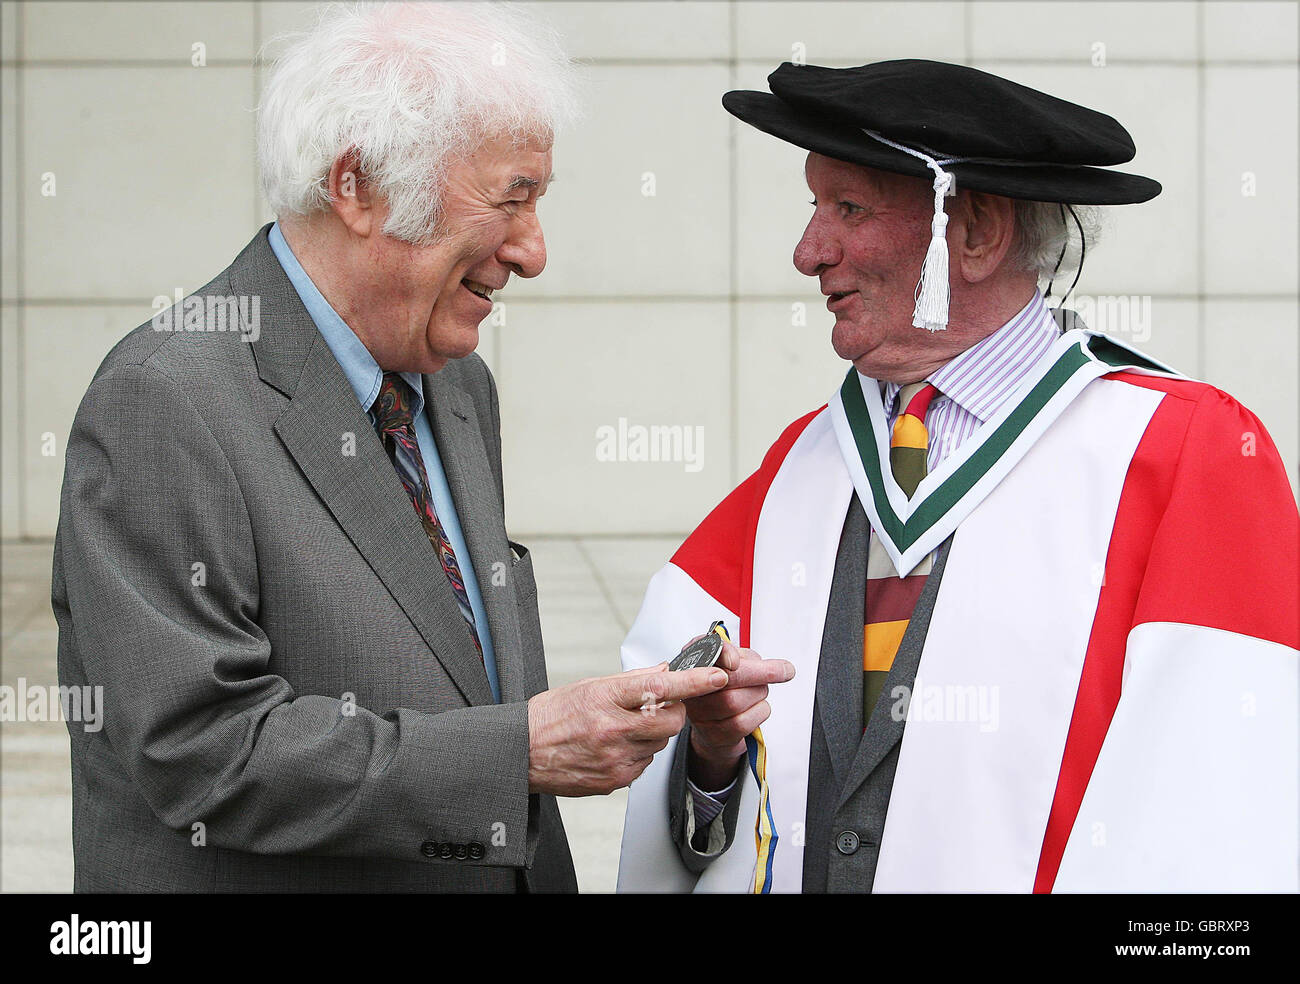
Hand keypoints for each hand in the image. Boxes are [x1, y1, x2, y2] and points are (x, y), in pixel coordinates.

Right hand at [528, 664, 727, 796]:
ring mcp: (616, 759)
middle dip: (672, 711)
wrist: (522, 753)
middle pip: (672, 720)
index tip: (716, 675)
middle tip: (655, 707)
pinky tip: (613, 747)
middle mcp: (613, 730)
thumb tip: (665, 670)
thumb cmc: (552, 715)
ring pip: (660, 744)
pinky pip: (644, 764)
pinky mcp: (616, 780)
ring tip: (621, 729)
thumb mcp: (589, 686)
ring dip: (652, 734)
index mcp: (605, 699)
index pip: (659, 686)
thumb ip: (631, 681)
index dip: (693, 681)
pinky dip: (638, 753)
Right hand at [685, 642, 794, 789]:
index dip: (721, 655)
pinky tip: (756, 708)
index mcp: (696, 662)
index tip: (736, 661)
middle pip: (726, 679)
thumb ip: (746, 657)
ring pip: (735, 701)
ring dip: (759, 694)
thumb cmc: (727, 687)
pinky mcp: (713, 735)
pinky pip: (743, 722)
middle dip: (760, 673)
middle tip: (785, 671)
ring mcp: (700, 713)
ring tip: (759, 691)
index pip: (703, 650)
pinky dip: (759, 712)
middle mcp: (693, 687)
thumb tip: (774, 668)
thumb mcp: (734, 663)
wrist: (716, 725)